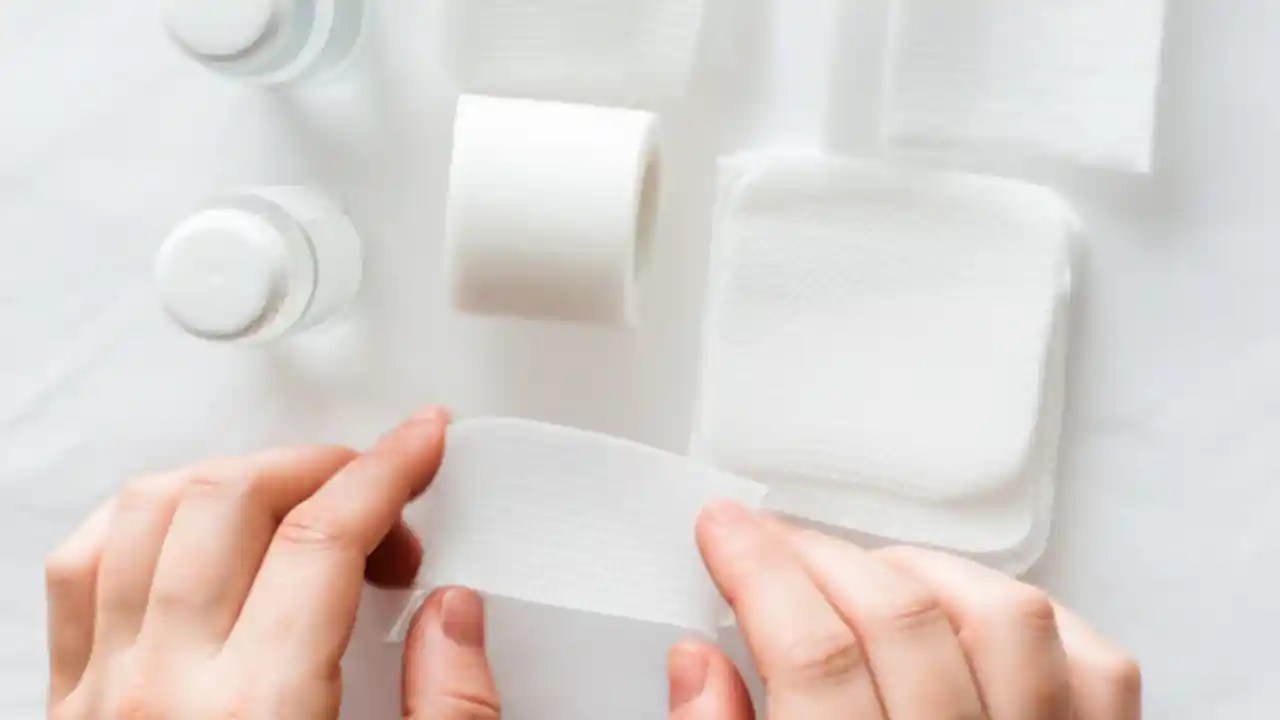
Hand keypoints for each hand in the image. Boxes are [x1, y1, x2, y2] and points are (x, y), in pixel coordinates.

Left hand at [45, 406, 501, 719]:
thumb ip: (449, 712)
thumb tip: (454, 615)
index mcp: (255, 718)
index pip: (321, 536)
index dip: (387, 470)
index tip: (422, 442)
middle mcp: (161, 695)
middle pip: (232, 501)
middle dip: (322, 468)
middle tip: (382, 499)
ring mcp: (99, 697)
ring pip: (147, 513)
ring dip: (235, 480)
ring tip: (298, 505)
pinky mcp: (67, 710)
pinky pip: (83, 568)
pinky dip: (142, 520)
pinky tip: (194, 535)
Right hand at [669, 501, 1140, 719]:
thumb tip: (697, 666)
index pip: (813, 658)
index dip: (758, 571)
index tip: (724, 528)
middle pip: (899, 622)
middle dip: (818, 557)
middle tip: (772, 543)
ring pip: (1002, 620)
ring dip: (923, 572)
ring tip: (870, 572)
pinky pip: (1095, 661)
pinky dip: (1035, 614)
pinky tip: (976, 611)